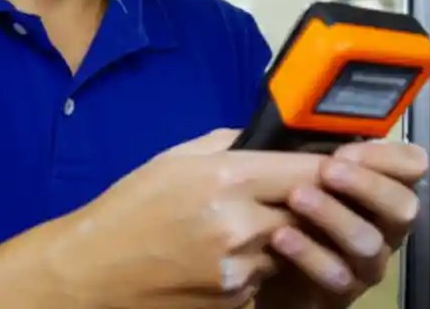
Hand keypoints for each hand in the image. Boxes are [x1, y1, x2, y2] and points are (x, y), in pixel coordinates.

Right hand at [44, 129, 324, 308]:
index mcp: (229, 179)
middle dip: (310, 205)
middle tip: (296, 197)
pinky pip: (265, 276)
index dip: (328, 169)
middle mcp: (241, 226)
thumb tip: (267, 137)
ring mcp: (240, 269)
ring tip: (244, 228)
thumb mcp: (176, 159)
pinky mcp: (235, 300)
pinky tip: (223, 258)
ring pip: (290, 246)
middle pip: (310, 212)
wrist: (91, 272)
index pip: (308, 171)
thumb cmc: (130, 208)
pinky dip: (256, 266)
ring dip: (281, 237)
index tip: (337, 167)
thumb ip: (229, 144)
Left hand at [255, 140, 428, 308]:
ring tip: (297, 197)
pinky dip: (309, 253)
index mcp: (380, 188)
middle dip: (367, 185)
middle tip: (328, 170)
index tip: (348, 149)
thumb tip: (297, 111)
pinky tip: (281, 236)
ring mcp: (367, 263)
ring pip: (369, 242)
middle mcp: (385, 227)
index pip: (412, 166)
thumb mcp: (294, 168)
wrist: (262, 266)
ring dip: (334, 216)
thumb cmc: (285, 206)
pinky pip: (336, 275)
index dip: (388, 156)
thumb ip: (305, 144)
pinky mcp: (342, 293)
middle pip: (404, 207)